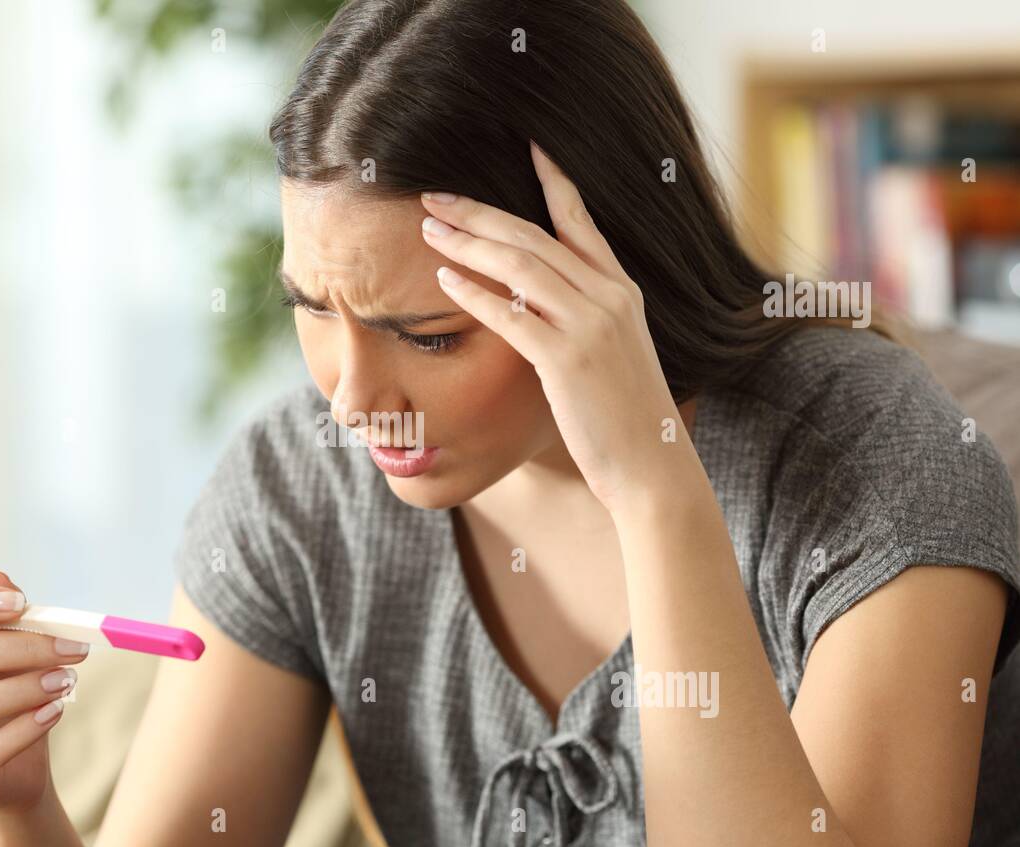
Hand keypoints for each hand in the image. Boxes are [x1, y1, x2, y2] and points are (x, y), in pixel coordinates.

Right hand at [0, 570, 87, 812]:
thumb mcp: (18, 653)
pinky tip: (55, 712)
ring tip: (68, 681)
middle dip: (26, 647)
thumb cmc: (14, 696)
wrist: (18, 767)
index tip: (22, 603)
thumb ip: (10, 618)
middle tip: (75, 647)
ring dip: (26, 688)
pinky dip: (26, 729)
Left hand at [419, 139, 701, 515]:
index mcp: (623, 291)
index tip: (528, 145)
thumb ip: (582, 319)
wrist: (651, 466)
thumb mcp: (614, 354)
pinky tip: (444, 280)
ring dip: (468, 242)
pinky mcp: (568, 359)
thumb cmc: (623, 418)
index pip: (581, 221)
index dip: (554, 180)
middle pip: (535, 237)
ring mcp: (591, 326)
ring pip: (520, 266)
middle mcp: (610, 297)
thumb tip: (536, 305)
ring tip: (429, 228)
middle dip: (480, 212)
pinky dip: (475, 293)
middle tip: (436, 195)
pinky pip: (512, 315)